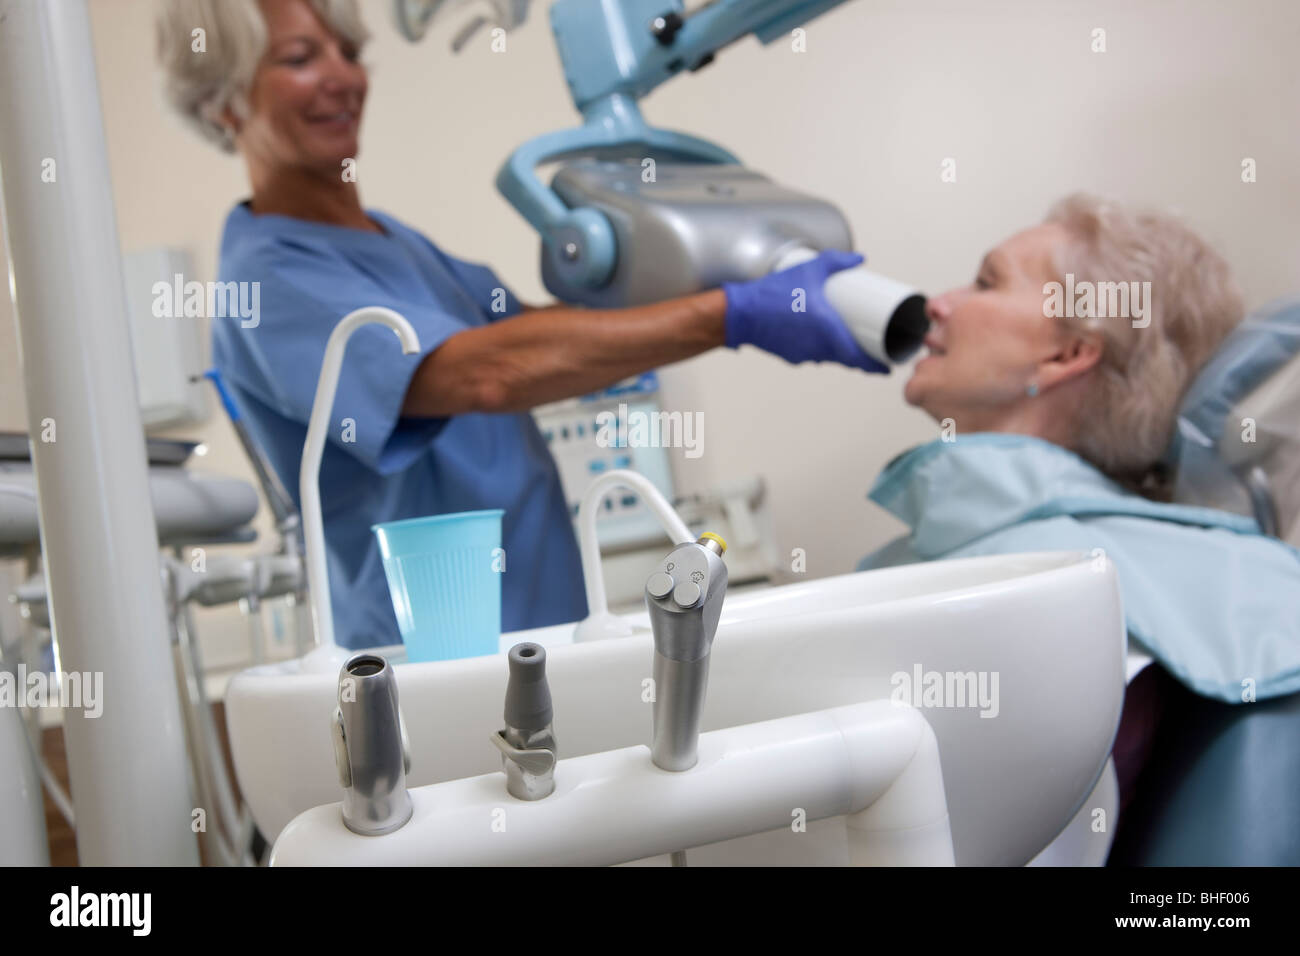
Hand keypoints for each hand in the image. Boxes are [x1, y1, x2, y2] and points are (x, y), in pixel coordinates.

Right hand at [722, 250, 887, 372]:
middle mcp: (818, 348)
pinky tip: (815, 333)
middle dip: (858, 355)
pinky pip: (811, 354)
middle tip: (870, 347)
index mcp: (828, 332)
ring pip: (828, 357)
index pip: (858, 359)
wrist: (741, 312)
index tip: (885, 367)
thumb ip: (837, 262)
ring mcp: (803, 355)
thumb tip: (859, 258)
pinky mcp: (790, 356)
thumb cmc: (774, 293)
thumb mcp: (810, 270)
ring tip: (843, 335)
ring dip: (837, 349)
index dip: (874, 366)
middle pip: (846, 359)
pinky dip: (817, 347)